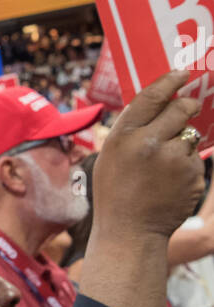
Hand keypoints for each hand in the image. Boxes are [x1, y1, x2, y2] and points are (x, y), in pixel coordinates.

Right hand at [92, 70, 204, 242]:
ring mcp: (173, 160)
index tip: (183, 73)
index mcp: (124, 136)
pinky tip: (171, 185)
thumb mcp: (111, 156)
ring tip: (167, 166)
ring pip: (191, 135)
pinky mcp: (192, 176)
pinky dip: (187, 168)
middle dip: (188, 106)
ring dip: (184, 143)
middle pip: (181, 109)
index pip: (152, 96)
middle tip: (189, 108)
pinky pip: (196, 161)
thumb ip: (132, 130)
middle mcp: (149, 144)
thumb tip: (160, 103)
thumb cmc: (115, 193)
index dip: (170, 81)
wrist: (129, 233)